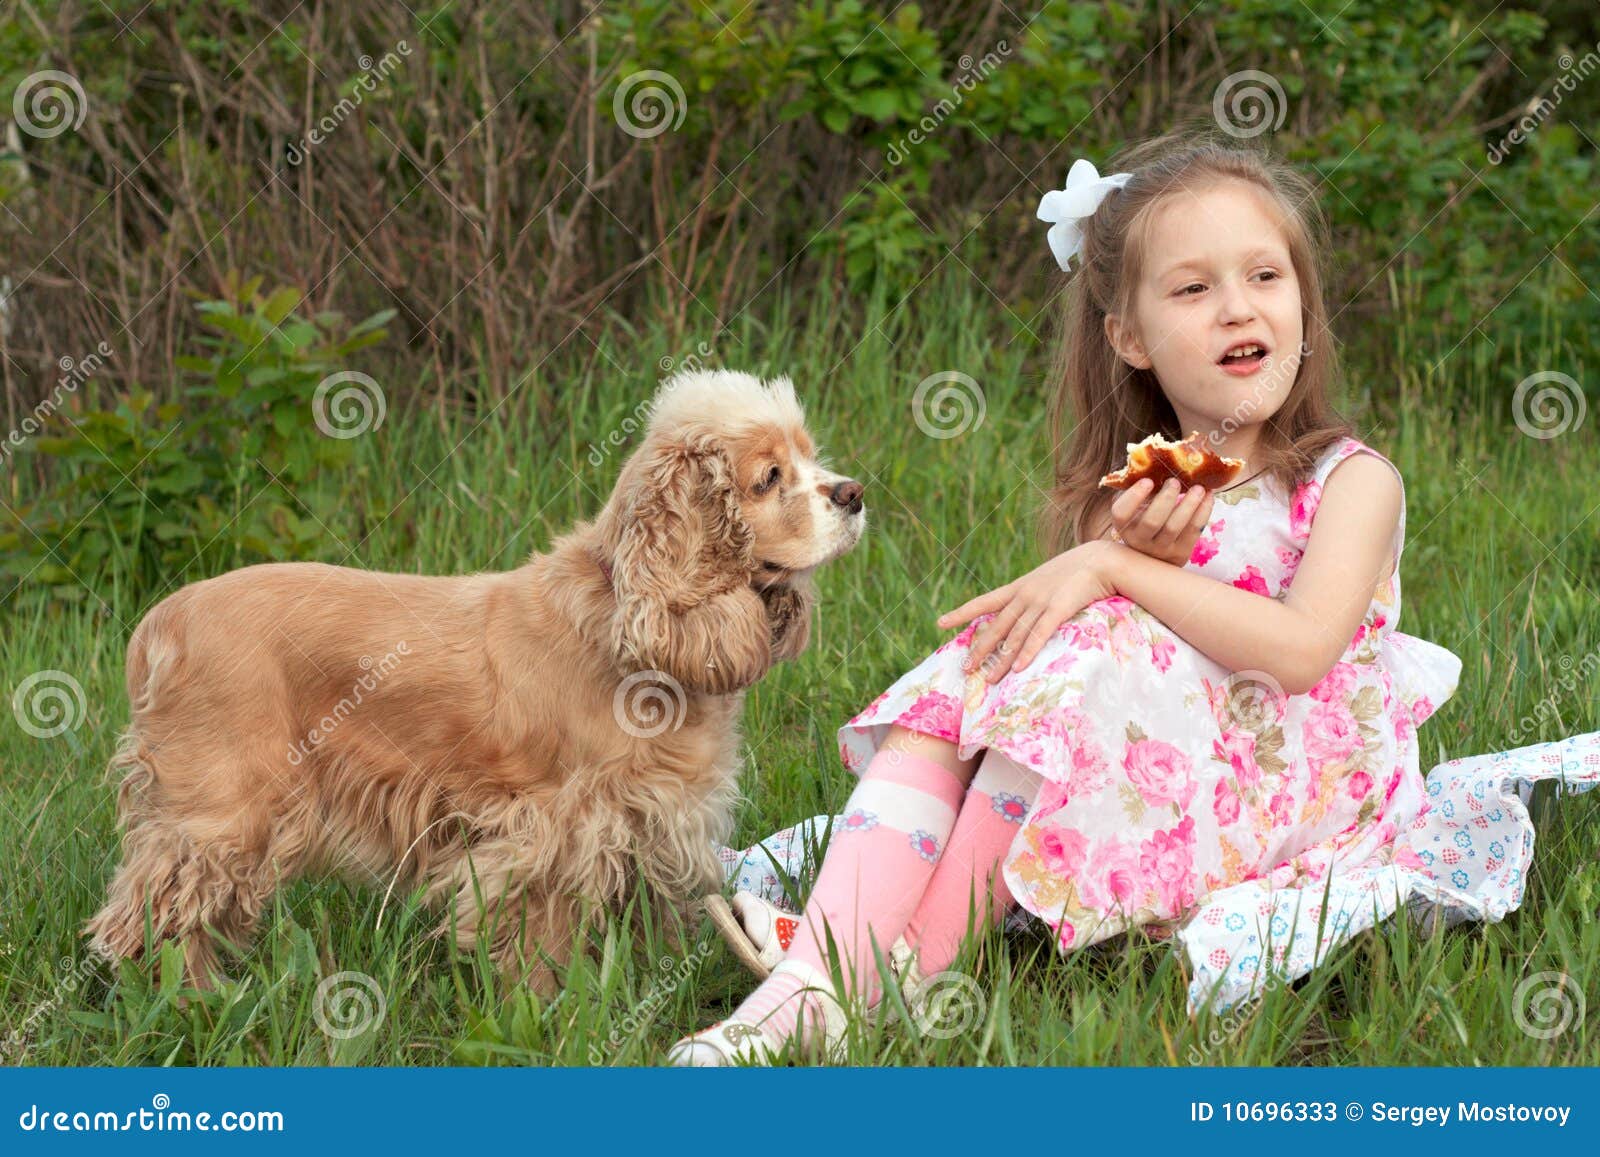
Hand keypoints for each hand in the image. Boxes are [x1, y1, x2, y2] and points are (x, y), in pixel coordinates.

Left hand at [935, 541, 1117, 683]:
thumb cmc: (1075, 572)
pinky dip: (1028, 653)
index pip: (983, 602)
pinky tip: (1018, 669)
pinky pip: (1039, 635)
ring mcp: (1039, 602)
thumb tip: (1022, 614)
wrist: (1100, 560)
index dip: (961, 613)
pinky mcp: (1058, 610)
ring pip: (1015, 636)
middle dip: (980, 650)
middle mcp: (1023, 595)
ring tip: (990, 680)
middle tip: (967, 669)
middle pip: (996, 627)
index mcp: (1018, 587)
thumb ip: (1031, 596)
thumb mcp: (1046, 581)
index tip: (940, 623)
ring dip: (1001, 660)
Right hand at [1108, 476, 1213, 566]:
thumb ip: (1139, 489)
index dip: (1134, 496)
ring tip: (1199, 488)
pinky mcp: (1180, 554)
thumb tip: (1153, 463)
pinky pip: (1193, 531)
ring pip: (1174, 527)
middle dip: (1166, 499)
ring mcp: (1160, 550)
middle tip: (1175, 481)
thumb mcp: (1136, 506)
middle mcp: (1138, 540)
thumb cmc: (1145, 519)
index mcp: (1123, 524)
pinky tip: (1208, 497)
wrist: (1154, 552)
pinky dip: (1203, 512)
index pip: (1121, 513)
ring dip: (1189, 504)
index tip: (1148, 481)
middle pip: (1151, 521)